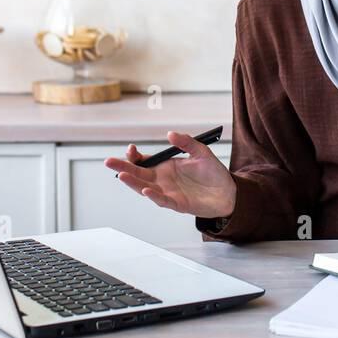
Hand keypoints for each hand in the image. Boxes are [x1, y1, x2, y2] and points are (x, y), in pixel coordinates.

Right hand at [104, 131, 236, 219]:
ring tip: (122, 175)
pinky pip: (162, 200)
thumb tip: (170, 133)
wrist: (228, 192)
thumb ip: (186, 142)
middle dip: (123, 168)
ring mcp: (168, 192)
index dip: (135, 156)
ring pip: (145, 188)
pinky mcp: (177, 204)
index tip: (131, 148)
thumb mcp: (201, 152)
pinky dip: (153, 196)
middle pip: (138, 174)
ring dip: (133, 182)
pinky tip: (146, 190)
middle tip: (109, 162)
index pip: (144, 161)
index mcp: (165, 166)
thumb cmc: (213, 172)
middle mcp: (163, 180)